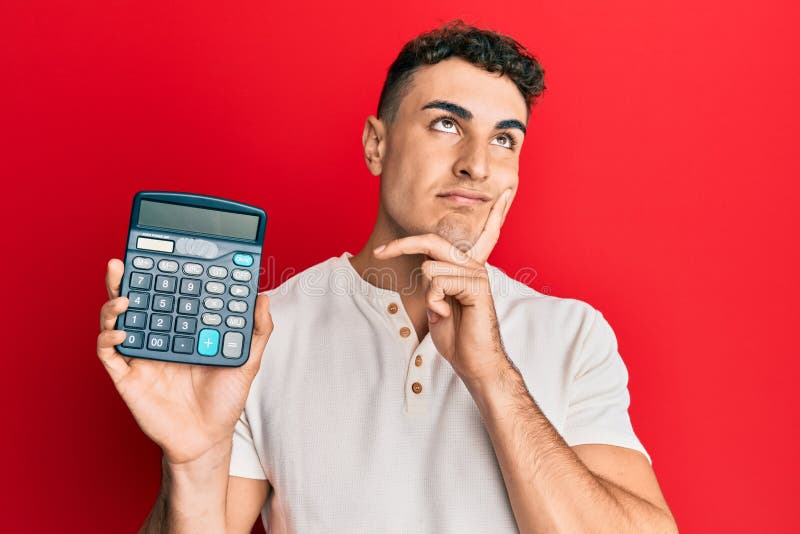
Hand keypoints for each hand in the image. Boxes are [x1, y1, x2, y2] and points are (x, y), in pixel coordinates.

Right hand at [96, 259, 272, 465]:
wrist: (207, 438)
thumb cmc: (225, 400)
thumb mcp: (247, 361)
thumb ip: (256, 330)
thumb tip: (261, 296)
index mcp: (182, 330)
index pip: (167, 296)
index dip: (161, 276)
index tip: (164, 255)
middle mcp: (158, 338)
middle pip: (136, 302)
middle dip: (125, 280)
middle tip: (123, 262)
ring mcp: (140, 356)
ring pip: (117, 322)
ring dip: (113, 304)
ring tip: (123, 294)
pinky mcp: (127, 377)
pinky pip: (109, 354)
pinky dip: (110, 338)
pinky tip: (123, 331)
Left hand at [373, 189, 512, 384]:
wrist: (475, 362)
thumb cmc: (456, 336)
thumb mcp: (436, 304)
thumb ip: (432, 284)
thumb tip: (423, 264)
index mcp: (461, 268)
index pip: (434, 243)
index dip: (406, 242)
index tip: (380, 251)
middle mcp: (470, 266)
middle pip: (431, 242)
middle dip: (401, 245)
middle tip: (379, 253)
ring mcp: (476, 274)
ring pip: (431, 267)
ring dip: (428, 294)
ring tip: (440, 310)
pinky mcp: (477, 287)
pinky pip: (441, 282)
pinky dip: (435, 301)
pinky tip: (446, 313)